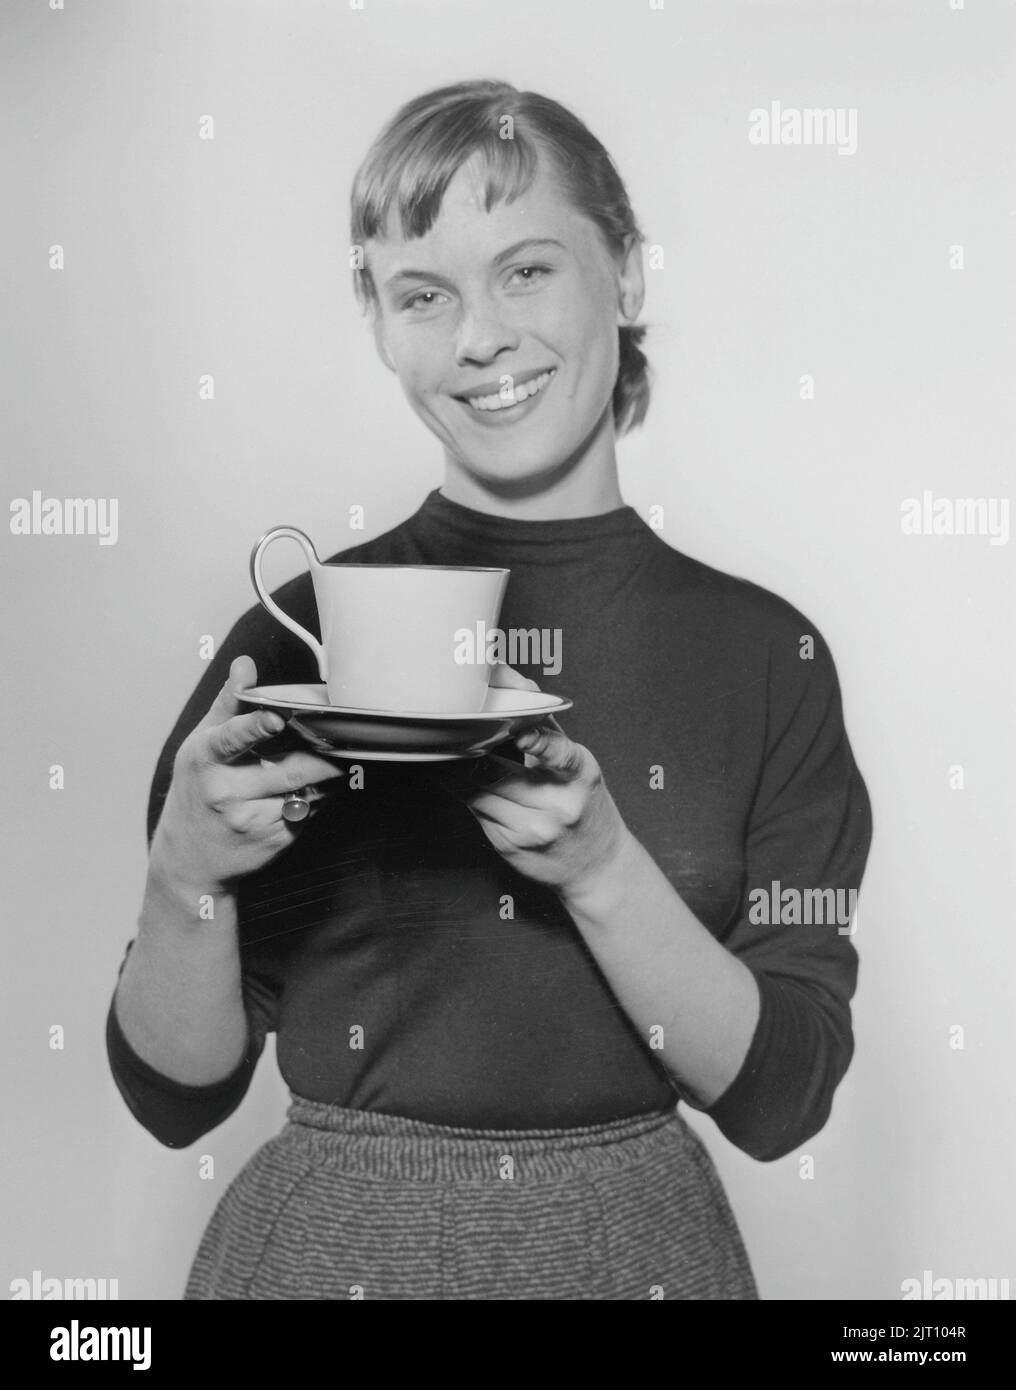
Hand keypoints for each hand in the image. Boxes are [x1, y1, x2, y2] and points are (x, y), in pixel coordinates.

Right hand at [149, 655, 347, 895]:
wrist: (188, 858)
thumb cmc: (197, 790)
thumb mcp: (202, 744)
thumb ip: (229, 703)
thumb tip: (245, 664)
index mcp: (206, 760)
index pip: (231, 740)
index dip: (255, 727)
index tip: (276, 717)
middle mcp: (226, 792)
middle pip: (288, 770)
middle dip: (323, 756)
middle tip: (343, 739)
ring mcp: (250, 820)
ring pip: (307, 792)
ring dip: (329, 776)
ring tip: (339, 761)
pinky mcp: (273, 840)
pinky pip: (309, 811)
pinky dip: (320, 796)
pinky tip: (319, 789)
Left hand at [461, 664, 633, 896]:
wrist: (598, 867)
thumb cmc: (585, 806)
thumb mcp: (578, 766)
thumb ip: (547, 729)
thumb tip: (518, 686)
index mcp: (580, 777)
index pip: (560, 755)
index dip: (538, 742)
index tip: (522, 732)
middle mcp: (559, 806)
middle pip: (499, 773)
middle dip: (472, 751)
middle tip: (454, 729)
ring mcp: (532, 831)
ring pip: (477, 792)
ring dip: (457, 771)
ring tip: (447, 752)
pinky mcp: (509, 847)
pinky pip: (475, 811)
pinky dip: (465, 792)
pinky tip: (460, 781)